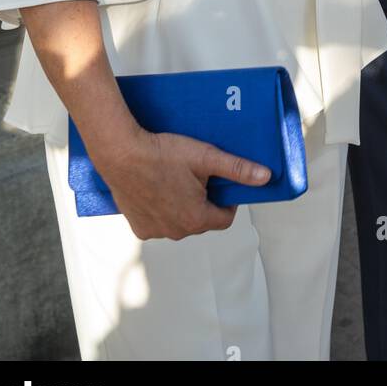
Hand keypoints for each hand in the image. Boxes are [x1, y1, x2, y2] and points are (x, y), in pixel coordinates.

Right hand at [96, 127, 270, 240]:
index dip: (227, 200)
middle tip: (197, 176)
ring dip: (183, 207)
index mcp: (196, 219)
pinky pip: (158, 222)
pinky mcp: (138, 227)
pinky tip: (158, 189)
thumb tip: (265, 177)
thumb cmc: (162, 154)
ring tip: (176, 180)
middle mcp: (177, 232)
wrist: (121, 154)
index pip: (225, 219)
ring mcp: (156, 231)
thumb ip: (237, 169)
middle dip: (204, 201)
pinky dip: (162, 210)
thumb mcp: (205, 157)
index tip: (221, 183)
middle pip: (202, 220)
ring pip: (180, 222)